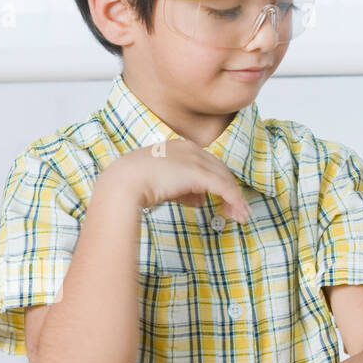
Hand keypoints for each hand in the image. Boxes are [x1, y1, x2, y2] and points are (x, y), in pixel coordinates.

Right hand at [104, 138, 249, 222]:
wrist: (122, 183)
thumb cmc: (134, 184)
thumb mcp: (162, 183)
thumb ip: (183, 189)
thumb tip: (200, 200)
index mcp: (180, 147)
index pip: (208, 164)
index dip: (218, 181)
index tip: (223, 198)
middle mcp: (191, 149)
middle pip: (220, 170)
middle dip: (230, 191)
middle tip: (237, 210)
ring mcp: (195, 159)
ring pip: (224, 179)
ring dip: (235, 199)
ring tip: (240, 215)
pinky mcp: (199, 173)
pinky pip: (223, 187)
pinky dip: (233, 200)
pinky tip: (238, 212)